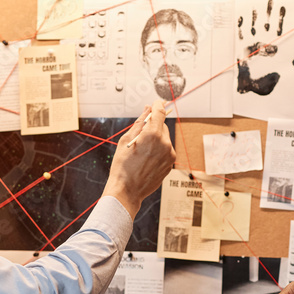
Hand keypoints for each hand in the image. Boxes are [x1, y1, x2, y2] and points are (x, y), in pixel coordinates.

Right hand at [102, 100, 175, 216]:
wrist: (128, 190)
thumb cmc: (123, 166)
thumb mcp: (126, 140)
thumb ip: (140, 122)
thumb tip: (147, 109)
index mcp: (152, 135)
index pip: (159, 112)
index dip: (157, 105)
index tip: (155, 102)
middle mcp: (165, 143)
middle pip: (162, 126)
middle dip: (153, 126)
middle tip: (139, 136)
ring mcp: (170, 155)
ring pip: (164, 138)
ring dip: (156, 139)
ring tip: (141, 151)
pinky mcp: (170, 164)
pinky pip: (166, 150)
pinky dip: (158, 150)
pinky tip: (146, 159)